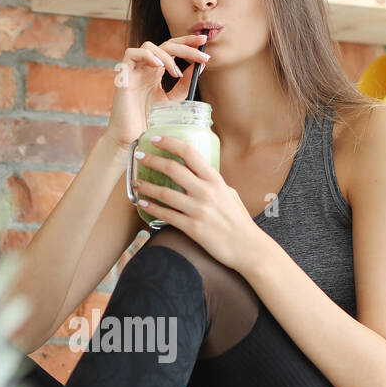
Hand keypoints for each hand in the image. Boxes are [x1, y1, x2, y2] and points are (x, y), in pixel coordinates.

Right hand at [106, 34, 210, 147]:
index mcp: (155, 71)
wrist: (133, 138)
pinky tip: (159, 68)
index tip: (204, 40)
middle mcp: (144, 67)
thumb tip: (199, 66)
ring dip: (167, 56)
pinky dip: (148, 56)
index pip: (172, 49)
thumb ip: (184, 84)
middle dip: (186, 47)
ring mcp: (133, 70)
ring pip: (149, 46)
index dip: (187, 42)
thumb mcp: (173, 101)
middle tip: (202, 56)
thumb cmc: (150, 122)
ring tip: (176, 73)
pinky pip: (132, 54)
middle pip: (165, 45)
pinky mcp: (123, 75)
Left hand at [132, 135, 264, 273]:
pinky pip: (166, 215)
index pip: (190, 153)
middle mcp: (206, 192)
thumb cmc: (239, 221)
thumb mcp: (230, 194)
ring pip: (165, 193)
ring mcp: (198, 210)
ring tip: (137, 183)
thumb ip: (213, 184)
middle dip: (152, 160)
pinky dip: (152, 208)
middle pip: (173, 169)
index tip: (155, 138)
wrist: (248, 248)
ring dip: (147, 186)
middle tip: (139, 156)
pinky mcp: (192, 228)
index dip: (170, 143)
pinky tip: (143, 203)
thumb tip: (200, 175)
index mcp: (216, 180)